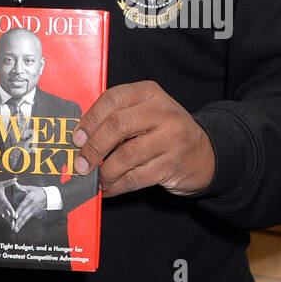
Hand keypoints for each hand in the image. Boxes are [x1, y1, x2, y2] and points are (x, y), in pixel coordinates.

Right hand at [0, 179, 17, 227]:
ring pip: (5, 215)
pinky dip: (6, 219)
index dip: (11, 211)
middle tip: (14, 225)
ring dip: (9, 221)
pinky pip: (3, 215)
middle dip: (10, 219)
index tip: (14, 216)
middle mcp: (0, 205)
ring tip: (13, 227)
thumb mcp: (1, 184)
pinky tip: (10, 223)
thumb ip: (9, 182)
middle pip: (6, 213)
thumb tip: (16, 179)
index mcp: (1, 199)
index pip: (7, 206)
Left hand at [9, 184, 48, 232]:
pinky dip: (23, 223)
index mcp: (30, 199)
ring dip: (20, 224)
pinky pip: (27, 219)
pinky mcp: (34, 213)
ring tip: (15, 229)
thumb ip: (21, 187)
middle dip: (18, 221)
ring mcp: (34, 210)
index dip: (19, 211)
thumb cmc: (38, 191)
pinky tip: (18, 227)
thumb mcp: (30, 188)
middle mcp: (32, 206)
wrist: (48, 196)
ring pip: (26, 218)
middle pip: (24, 214)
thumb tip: (14, 183)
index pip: (23, 205)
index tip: (15, 216)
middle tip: (13, 226)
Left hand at [73, 82, 215, 197]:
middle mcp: (163, 112)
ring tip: (95, 179)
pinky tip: (108, 188)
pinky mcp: (173, 164)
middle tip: (81, 164)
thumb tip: (79, 140)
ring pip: (126, 155)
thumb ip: (116, 117)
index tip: (77, 139)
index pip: (113, 99)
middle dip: (93, 148)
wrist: (204, 154)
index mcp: (149, 93)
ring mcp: (171, 138)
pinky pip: (136, 177)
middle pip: (118, 126)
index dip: (90, 120)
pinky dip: (116, 185)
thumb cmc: (162, 132)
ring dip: (105, 171)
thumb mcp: (144, 113)